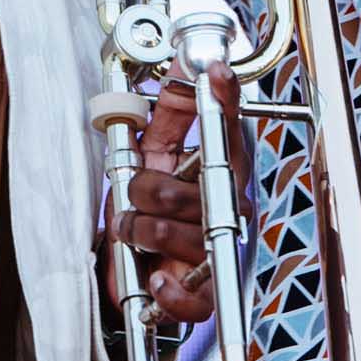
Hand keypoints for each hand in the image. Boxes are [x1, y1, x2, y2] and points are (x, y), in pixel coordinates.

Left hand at [110, 62, 246, 324]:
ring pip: (173, 234)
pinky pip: (191, 296)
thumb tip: (184, 64)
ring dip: (138, 230)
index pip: (226, 135)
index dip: (224, 103)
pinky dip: (167, 288)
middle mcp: (228, 211)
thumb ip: (171, 113)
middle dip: (145, 190)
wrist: (137, 270)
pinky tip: (155, 275)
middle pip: (185, 191)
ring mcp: (221, 253)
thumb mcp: (156, 156)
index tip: (216, 73)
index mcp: (219, 174)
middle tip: (134, 195)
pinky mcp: (206, 295)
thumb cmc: (152, 210)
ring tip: (132, 231)